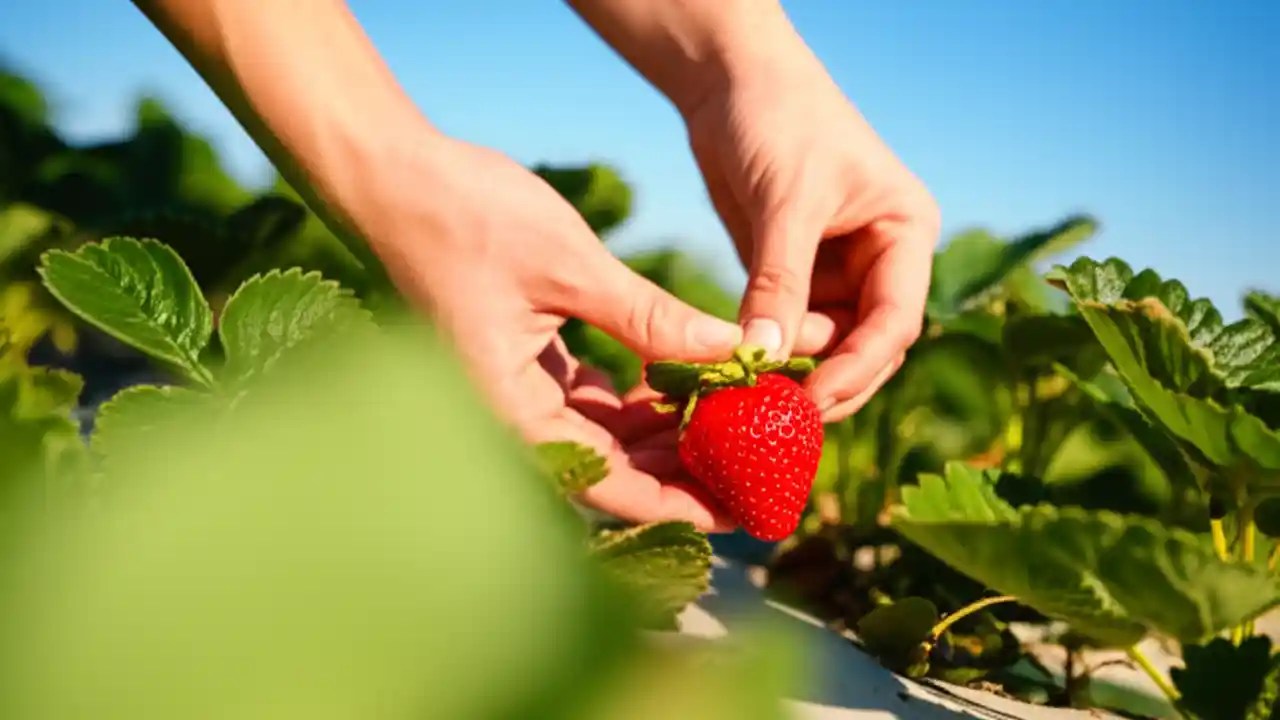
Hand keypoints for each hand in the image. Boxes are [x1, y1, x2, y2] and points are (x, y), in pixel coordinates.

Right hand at [355, 137, 740, 530]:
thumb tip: (731, 349)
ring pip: (602, 433)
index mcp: (511, 412)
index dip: (679, 502)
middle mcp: (509, 414)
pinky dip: (633, 394)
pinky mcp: (519, 358)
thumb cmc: (466, 218)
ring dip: (662, 429)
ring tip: (731, 421)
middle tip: (755, 462)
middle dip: (682, 467)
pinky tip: (681, 381)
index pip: (609, 486)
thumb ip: (650, 317)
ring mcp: (513, 388)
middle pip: (610, 468)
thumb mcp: (572, 267)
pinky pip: (585, 397)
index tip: (738, 508)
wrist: (393, 175)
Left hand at [684, 47, 940, 422]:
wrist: (729, 79)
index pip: (895, 321)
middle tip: (776, 416)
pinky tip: (731, 371)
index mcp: (905, 235)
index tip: (813, 401)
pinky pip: (782, 329)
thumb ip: (779, 280)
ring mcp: (833, 272)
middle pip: (863, 347)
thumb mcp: (786, 200)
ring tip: (741, 389)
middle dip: (825, 381)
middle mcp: (878, 260)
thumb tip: (765, 357)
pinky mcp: (789, 276)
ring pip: (820, 346)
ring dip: (787, 370)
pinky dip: (761, 351)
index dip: (858, 368)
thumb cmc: (777, 118)